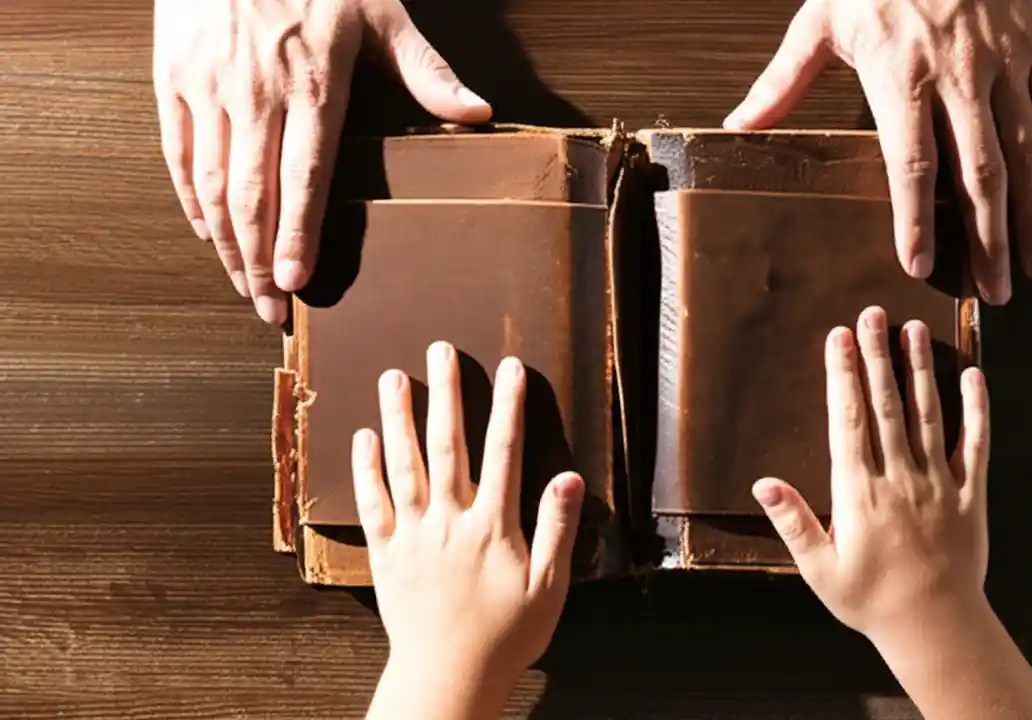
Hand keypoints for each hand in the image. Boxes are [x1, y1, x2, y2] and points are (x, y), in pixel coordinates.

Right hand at [153, 1, 490, 323]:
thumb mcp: (381, 10)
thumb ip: (426, 69)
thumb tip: (479, 114)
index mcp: (313, 82)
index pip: (305, 176)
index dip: (298, 234)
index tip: (298, 282)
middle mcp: (256, 92)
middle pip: (253, 194)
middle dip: (260, 260)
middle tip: (270, 311)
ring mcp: (208, 85)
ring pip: (210, 182)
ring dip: (225, 243)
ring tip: (243, 286)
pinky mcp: (173, 75)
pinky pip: (176, 151)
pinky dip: (189, 200)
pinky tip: (206, 234)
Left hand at [353, 342, 582, 719]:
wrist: (449, 679)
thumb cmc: (507, 637)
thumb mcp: (549, 588)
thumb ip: (558, 530)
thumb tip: (571, 479)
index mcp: (492, 525)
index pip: (503, 451)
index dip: (508, 406)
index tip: (509, 367)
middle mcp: (449, 520)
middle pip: (448, 444)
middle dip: (446, 393)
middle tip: (440, 350)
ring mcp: (413, 535)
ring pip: (404, 464)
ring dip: (399, 417)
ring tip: (395, 377)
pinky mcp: (386, 554)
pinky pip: (371, 504)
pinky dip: (365, 468)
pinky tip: (363, 437)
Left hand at [726, 0, 1031, 303]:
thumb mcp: (819, 21)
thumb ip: (783, 82)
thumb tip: (738, 127)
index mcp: (901, 74)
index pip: (912, 163)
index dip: (917, 218)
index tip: (920, 266)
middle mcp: (959, 75)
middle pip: (980, 172)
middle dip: (990, 239)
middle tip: (993, 294)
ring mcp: (1004, 61)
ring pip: (1027, 150)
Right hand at [755, 308, 1031, 718]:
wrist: (935, 628)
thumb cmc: (869, 601)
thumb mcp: (819, 569)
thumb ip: (793, 521)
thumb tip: (763, 482)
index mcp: (859, 493)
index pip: (849, 420)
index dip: (843, 375)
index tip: (838, 338)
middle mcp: (899, 479)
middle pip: (886, 406)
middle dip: (877, 356)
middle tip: (872, 314)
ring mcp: (938, 484)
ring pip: (928, 415)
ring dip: (919, 370)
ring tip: (912, 329)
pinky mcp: (971, 495)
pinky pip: (975, 445)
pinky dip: (976, 409)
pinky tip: (972, 375)